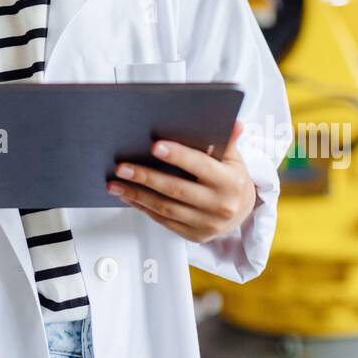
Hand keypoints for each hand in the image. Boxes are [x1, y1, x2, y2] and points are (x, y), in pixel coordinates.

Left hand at [105, 120, 255, 242]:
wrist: (242, 211)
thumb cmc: (231, 178)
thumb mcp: (233, 158)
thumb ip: (227, 140)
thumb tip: (232, 121)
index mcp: (231, 182)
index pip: (201, 166)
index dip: (177, 156)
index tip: (154, 146)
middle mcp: (220, 205)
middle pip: (176, 189)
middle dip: (145, 177)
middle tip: (122, 167)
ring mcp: (207, 224)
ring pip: (165, 208)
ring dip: (137, 195)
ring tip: (116, 184)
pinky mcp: (194, 235)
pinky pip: (164, 221)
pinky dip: (143, 208)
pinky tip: (129, 196)